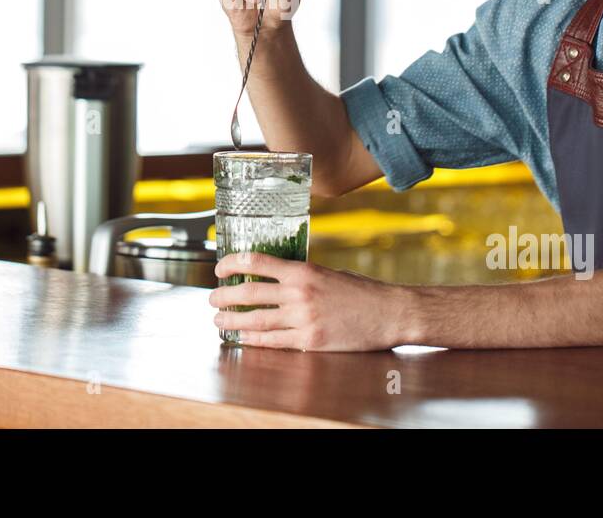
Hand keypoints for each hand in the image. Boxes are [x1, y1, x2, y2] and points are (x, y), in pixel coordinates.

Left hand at [208, 251, 410, 350]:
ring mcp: (304, 318)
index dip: (233, 264)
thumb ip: (301, 277)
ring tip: (218, 321)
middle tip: (212, 299)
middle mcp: (299, 293)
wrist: (389, 312)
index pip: (257, 262)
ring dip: (231, 320)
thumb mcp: (328, 273)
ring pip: (256, 319)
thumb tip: (274, 279)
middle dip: (225, 296)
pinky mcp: (310, 340)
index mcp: (303, 270)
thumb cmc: (361, 292)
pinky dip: (253, 339)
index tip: (219, 268)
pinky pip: (273, 341)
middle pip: (249, 293)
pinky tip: (241, 337)